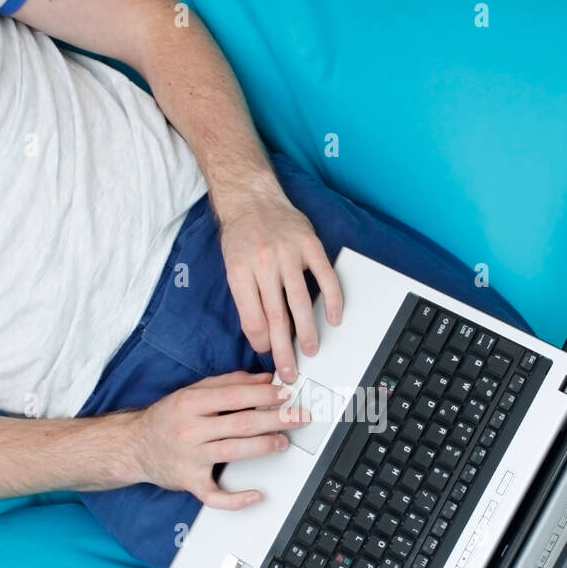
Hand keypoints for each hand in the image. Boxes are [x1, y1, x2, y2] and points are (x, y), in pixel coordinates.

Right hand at [130, 370, 308, 507]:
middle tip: (299, 417)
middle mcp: (189, 430)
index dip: (263, 395)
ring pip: (233, 452)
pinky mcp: (189, 482)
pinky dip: (236, 499)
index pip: (234, 397)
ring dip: (263, 447)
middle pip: (240, 424)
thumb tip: (264, 379)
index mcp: (190, 404)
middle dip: (275, 419)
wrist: (133, 446)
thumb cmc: (166, 419)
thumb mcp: (191, 392)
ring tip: (283, 442)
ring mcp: (189, 458)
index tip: (286, 395)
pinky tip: (255, 495)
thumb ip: (228, 383)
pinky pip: (214, 495)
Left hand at [216, 179, 342, 382]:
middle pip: (277, 318)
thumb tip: (261, 334)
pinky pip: (325, 277)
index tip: (269, 355)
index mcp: (240, 272)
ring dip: (308, 331)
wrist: (251, 197)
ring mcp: (289, 253)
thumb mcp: (231, 267)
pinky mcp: (310, 244)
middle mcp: (264, 264)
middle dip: (284, 350)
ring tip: (312, 350)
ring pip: (300, 302)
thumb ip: (245, 298)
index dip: (261, 343)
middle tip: (291, 370)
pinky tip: (334, 317)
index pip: (252, 319)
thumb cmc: (240, 235)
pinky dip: (333, 300)